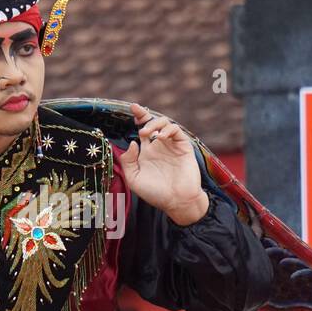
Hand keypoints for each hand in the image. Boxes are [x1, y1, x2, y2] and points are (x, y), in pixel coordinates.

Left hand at [118, 103, 207, 224]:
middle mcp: (159, 146)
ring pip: (165, 123)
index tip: (132, 108)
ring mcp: (171, 145)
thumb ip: (128, 161)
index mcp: (146, 151)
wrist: (176, 201)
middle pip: (153, 122)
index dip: (138, 117)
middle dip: (144, 115)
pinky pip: (176, 131)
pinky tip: (159, 138)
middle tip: (137, 120)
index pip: (141, 129)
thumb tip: (132, 142)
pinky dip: (167, 130)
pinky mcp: (183, 147)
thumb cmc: (155, 193)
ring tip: (146, 133)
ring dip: (154, 123)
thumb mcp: (134, 178)